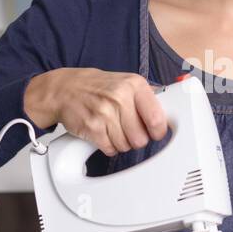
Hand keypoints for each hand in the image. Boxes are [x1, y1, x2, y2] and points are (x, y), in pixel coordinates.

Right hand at [25, 68, 167, 156]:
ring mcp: (105, 113)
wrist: (65, 88)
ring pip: (126, 146)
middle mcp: (120, 98)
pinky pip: (110, 149)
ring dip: (121, 143)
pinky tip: (104, 133)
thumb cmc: (97, 87)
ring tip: (113, 128)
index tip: (155, 133)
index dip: (158, 131)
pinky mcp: (92, 127)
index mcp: (134, 85)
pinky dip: (108, 146)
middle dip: (136, 139)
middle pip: (141, 138)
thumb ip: (146, 98)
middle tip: (129, 130)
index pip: (157, 118)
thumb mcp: (125, 82)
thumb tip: (167, 118)